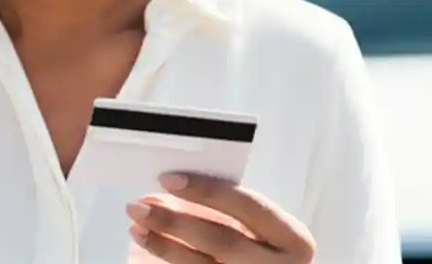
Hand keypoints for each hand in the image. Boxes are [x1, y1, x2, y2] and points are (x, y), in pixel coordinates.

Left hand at [125, 173, 315, 262]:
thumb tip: (170, 191)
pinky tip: (146, 252)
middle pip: (222, 241)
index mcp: (294, 239)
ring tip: (136, 226)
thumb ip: (230, 209)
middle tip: (138, 205)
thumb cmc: (267, 248)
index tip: (169, 179)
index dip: (209, 191)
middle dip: (176, 222)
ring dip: (163, 246)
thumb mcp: (264, 228)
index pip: (249, 206)